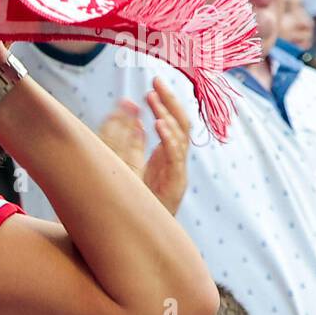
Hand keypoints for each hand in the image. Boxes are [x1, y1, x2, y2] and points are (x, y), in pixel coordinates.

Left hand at [97, 77, 190, 214]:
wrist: (146, 233)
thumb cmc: (142, 201)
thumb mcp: (136, 168)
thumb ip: (138, 145)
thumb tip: (135, 120)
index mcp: (168, 153)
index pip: (171, 120)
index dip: (165, 102)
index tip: (152, 84)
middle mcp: (176, 159)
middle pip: (180, 122)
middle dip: (169, 100)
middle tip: (156, 81)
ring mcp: (178, 170)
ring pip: (179, 136)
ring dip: (167, 116)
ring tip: (154, 99)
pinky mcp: (176, 183)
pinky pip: (175, 157)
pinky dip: (169, 139)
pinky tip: (159, 125)